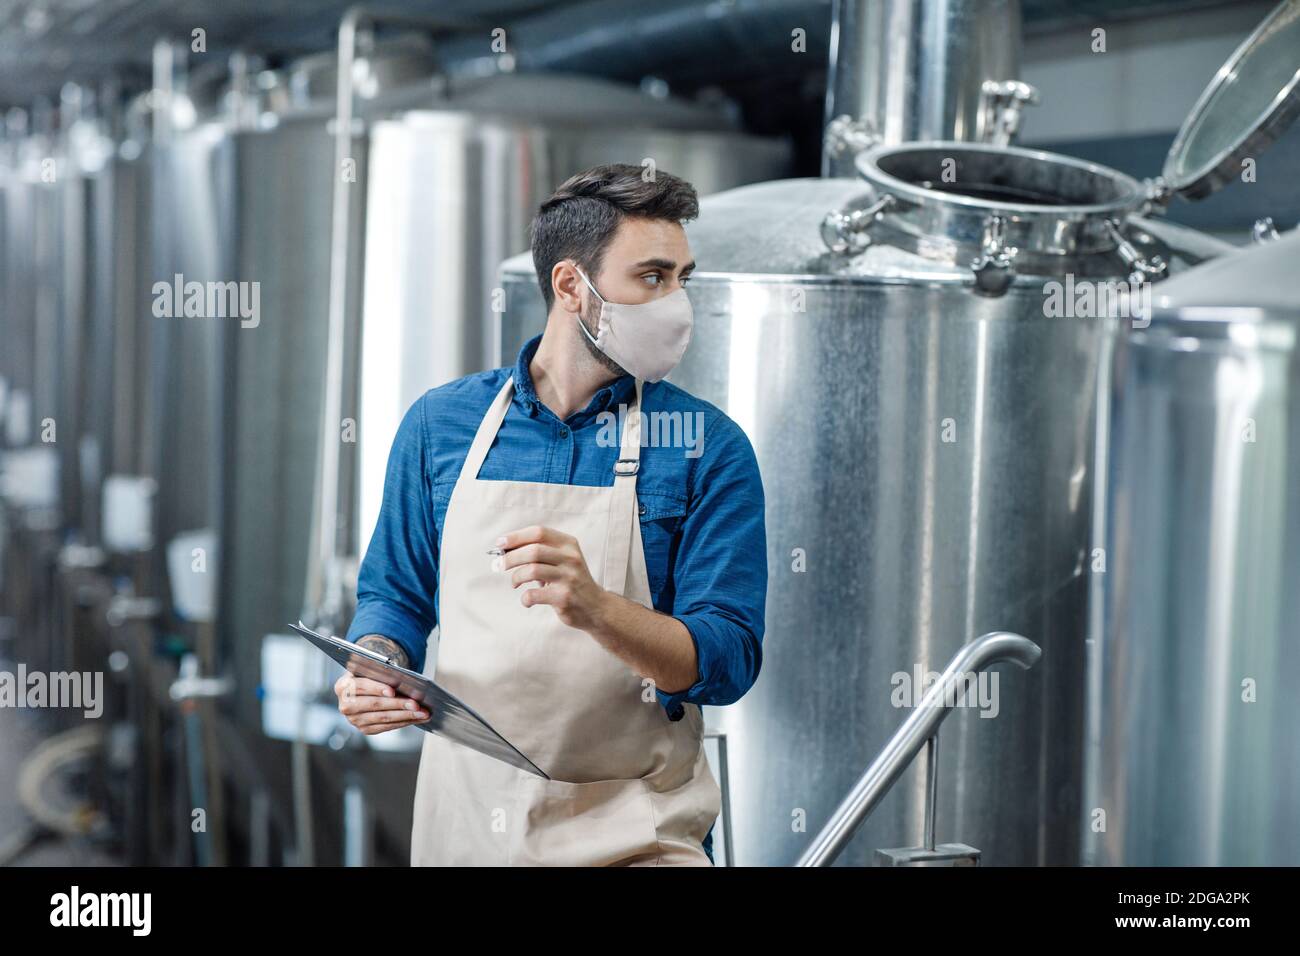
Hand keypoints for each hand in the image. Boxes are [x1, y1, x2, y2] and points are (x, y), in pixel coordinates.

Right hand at [334, 672, 428, 733]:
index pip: (361, 686)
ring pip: (383, 718)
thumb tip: (402, 679)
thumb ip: (379, 672)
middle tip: (417, 704)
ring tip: (423, 713)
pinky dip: (404, 722)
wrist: (364, 688)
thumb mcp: (370, 670)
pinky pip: (387, 727)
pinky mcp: (365, 729)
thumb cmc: (370, 676)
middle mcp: (345, 705)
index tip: (393, 691)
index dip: (377, 688)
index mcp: (343, 686)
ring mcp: (354, 720)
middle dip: (398, 704)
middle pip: (375, 705)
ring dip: (406, 715)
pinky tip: (417, 718)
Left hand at [496, 525, 610, 631]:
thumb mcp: (562, 559)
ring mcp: (569, 578)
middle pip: (533, 550)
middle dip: (510, 558)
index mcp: (569, 544)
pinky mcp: (563, 597)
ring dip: (516, 577)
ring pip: (531, 571)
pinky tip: (527, 600)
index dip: (516, 537)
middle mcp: (571, 558)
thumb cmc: (570, 580)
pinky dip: (524, 598)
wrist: (596, 607)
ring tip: (515, 582)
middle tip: (499, 565)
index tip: (500, 543)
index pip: (539, 532)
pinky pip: (533, 594)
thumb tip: (505, 549)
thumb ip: (540, 552)